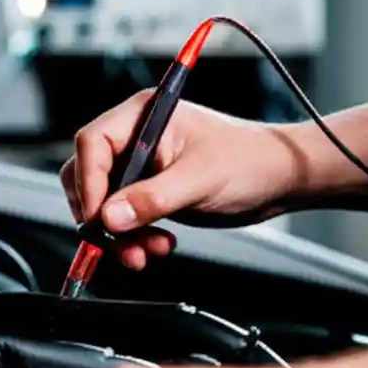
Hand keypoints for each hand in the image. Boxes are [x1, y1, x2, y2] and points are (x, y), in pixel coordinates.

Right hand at [60, 90, 304, 268]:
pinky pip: (123, 217)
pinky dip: (133, 238)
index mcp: (144, 116)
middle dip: (101, 215)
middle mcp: (137, 138)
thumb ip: (152, 198)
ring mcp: (142, 166)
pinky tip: (159, 244)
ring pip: (104, 203)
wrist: (278, 179)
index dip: (89, 183)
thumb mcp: (199, 180)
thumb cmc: (249, 161)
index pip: (92, 144)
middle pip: (89, 175)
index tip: (99, 218)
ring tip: (147, 251)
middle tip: (118, 243)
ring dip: (119, 234)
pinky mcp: (150, 192)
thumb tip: (109, 216)